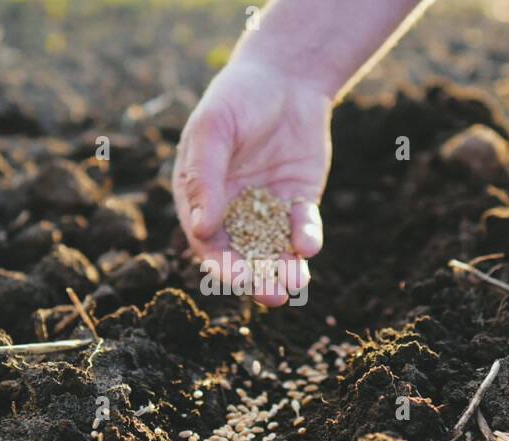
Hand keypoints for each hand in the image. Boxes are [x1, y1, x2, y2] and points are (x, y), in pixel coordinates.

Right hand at [173, 60, 331, 306]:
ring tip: (296, 282)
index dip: (220, 264)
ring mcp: (266, 210)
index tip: (236, 278)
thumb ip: (205, 176)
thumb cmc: (237, 98)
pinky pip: (301, 228)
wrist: (286, 76)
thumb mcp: (213, 130)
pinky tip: (308, 244)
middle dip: (257, 279)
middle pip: (242, 256)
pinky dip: (305, 238)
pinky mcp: (298, 202)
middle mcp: (232, 211)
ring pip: (274, 250)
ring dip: (284, 269)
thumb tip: (201, 229)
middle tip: (272, 295)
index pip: (207, 242)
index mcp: (200, 199)